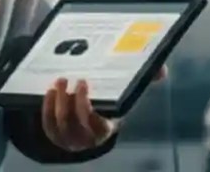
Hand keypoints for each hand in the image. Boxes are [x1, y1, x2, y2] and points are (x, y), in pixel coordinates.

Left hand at [42, 67, 166, 151]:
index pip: (95, 123)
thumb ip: (145, 81)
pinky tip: (50, 91)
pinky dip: (47, 108)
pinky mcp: (56, 135)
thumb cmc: (110, 105)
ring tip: (60, 81)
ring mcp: (70, 138)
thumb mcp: (126, 95)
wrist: (90, 123)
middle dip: (72, 100)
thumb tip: (163, 71)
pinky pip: (48, 125)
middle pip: (75, 123)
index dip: (86, 106)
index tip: (85, 83)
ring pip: (60, 123)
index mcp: (106, 129)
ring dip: (58, 101)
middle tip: (73, 79)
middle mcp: (87, 139)